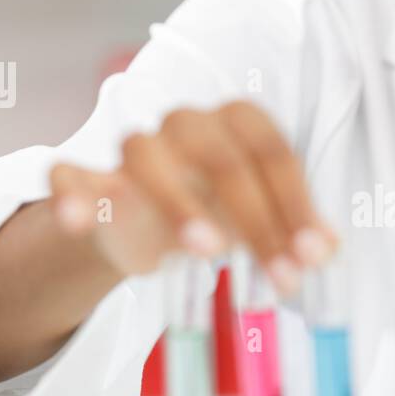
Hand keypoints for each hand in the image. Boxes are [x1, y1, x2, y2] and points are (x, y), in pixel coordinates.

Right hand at [47, 100, 337, 291]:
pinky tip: (78, 222)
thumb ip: (291, 232)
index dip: (295, 203)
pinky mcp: (85, 179)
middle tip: (279, 272)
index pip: (270, 150)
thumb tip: (328, 250)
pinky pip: (66, 172)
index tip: (311, 256)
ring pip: (143, 151)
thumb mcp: (259, 224)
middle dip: (255, 216)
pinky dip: (70, 194)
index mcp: (234, 123)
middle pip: (218, 152)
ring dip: (177, 200)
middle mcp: (184, 125)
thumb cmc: (215, 212)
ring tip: (207, 251)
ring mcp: (132, 150)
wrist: (142, 224)